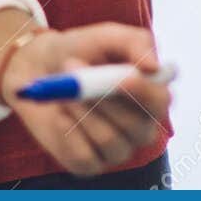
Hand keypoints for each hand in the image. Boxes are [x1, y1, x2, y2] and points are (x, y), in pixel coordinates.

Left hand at [0, 24, 170, 177]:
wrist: (39, 68)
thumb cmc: (81, 49)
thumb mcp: (108, 35)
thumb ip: (136, 44)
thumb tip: (154, 67)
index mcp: (151, 95)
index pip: (161, 101)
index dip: (145, 92)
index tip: (124, 77)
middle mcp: (140, 128)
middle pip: (136, 127)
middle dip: (103, 99)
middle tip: (72, 66)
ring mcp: (117, 149)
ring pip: (109, 141)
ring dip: (80, 109)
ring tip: (63, 86)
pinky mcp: (89, 164)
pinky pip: (84, 156)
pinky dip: (67, 130)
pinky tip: (60, 112)